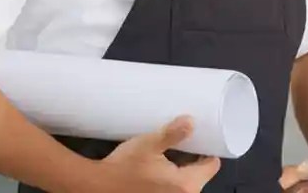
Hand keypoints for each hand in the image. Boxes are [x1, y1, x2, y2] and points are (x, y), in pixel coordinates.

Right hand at [89, 116, 220, 192]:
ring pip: (185, 182)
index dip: (209, 150)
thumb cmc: (123, 168)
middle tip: (185, 141)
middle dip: (194, 159)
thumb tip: (190, 121)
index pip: (211, 166)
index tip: (203, 138)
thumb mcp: (149, 144)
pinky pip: (172, 188)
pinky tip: (160, 166)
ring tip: (171, 151)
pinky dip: (170, 178)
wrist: (96, 186)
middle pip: (199, 175)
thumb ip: (172, 134)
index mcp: (186, 185)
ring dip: (181, 169)